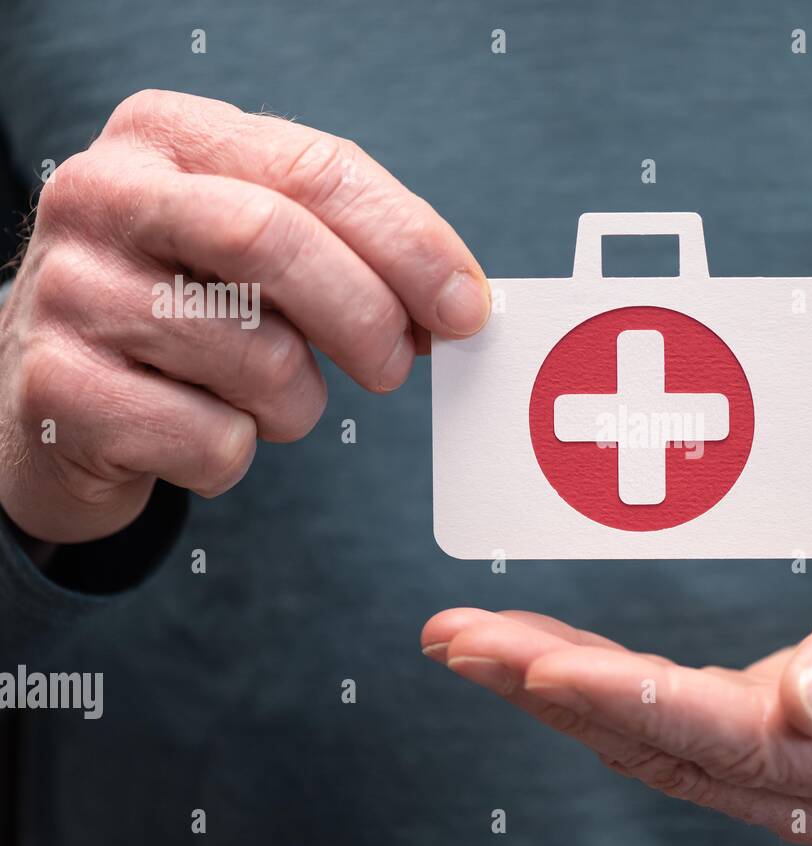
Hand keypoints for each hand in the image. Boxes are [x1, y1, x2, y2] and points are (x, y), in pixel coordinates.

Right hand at [0, 89, 488, 543]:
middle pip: (273, 239)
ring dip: (298, 402)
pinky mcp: (59, 391)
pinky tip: (201, 431)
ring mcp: (70, 291)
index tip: (468, 307)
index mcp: (167, 136)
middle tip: (396, 366)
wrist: (54, 395)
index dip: (410, 243)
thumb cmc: (184, 312)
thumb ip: (347, 253)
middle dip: (365, 315)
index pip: (316, 169)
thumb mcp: (253, 253)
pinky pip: (211, 440)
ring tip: (269, 400)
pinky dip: (237, 454)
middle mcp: (103, 195)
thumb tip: (462, 305)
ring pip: (254, 355)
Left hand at [421, 516, 811, 845]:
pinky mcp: (788, 756)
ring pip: (663, 748)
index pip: (738, 740)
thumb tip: (809, 701)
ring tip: (475, 644)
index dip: (632, 701)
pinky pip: (682, 734)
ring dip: (562, 697)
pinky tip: (552, 665)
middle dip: (557, 694)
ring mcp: (811, 789)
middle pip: (673, 750)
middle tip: (461, 639)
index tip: (538, 661)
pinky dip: (609, 696)